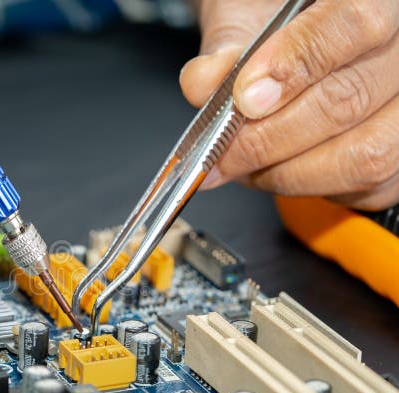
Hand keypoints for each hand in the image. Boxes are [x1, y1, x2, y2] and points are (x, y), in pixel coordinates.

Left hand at [180, 0, 398, 210]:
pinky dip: (310, 188)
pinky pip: (366, 187)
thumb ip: (226, 49)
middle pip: (348, 101)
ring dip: (286, 172)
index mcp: (374, 0)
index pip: (354, 25)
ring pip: (362, 155)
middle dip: (266, 139)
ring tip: (243, 165)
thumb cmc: (273, 28)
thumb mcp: (243, 19)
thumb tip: (204, 83)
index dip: (296, 65)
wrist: (288, 47)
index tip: (245, 98)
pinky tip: (276, 170)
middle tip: (220, 153)